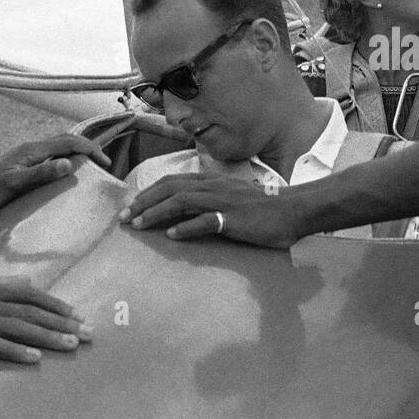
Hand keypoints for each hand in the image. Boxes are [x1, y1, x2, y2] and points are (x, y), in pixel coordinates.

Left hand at [0, 135, 111, 218]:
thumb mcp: (16, 185)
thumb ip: (42, 173)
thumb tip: (70, 163)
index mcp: (33, 151)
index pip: (69, 142)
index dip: (90, 149)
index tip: (106, 163)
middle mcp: (32, 149)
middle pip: (66, 140)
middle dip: (88, 148)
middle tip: (104, 164)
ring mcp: (27, 157)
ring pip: (60, 148)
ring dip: (78, 153)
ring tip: (91, 167)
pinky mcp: (24, 165)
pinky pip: (52, 157)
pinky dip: (67, 160)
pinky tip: (67, 175)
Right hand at [0, 278, 92, 366]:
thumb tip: (26, 283)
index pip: (30, 294)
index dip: (56, 304)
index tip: (79, 315)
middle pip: (30, 310)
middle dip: (63, 322)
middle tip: (89, 333)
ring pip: (17, 326)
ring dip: (48, 336)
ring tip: (72, 345)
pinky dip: (15, 350)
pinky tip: (34, 358)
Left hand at [120, 173, 301, 248]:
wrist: (294, 210)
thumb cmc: (264, 208)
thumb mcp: (232, 199)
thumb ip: (210, 202)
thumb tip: (185, 215)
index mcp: (212, 182)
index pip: (172, 182)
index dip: (148, 193)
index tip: (131, 207)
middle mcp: (214, 187)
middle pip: (170, 188)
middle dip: (143, 202)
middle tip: (124, 218)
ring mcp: (223, 202)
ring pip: (181, 202)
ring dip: (156, 213)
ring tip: (139, 225)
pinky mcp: (234, 219)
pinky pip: (206, 221)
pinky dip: (186, 228)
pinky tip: (172, 236)